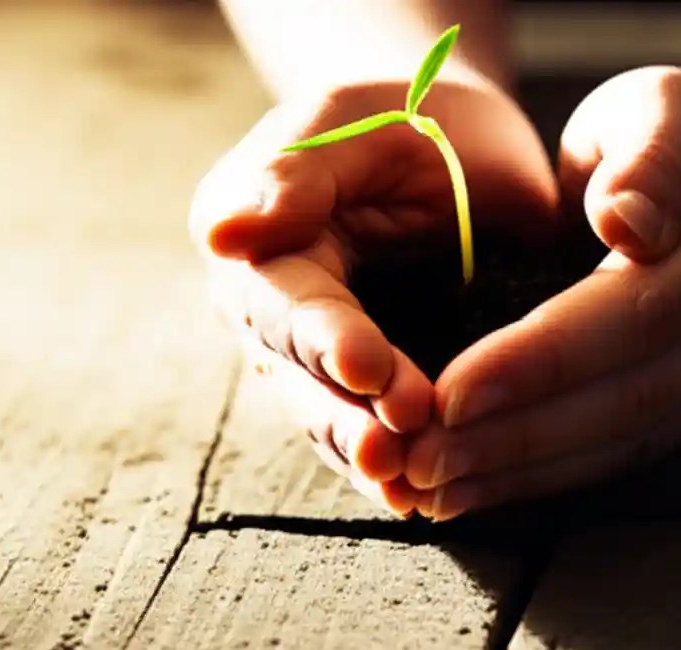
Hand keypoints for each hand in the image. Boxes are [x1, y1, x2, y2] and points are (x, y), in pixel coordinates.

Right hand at [188, 80, 556, 515]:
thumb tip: (225, 233)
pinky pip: (373, 435)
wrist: (455, 146)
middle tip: (393, 451)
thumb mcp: (349, 121)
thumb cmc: (402, 119)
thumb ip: (295, 172)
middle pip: (303, 380)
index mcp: (258, 248)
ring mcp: (320, 361)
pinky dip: (397, 471)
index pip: (288, 304)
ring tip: (410, 489)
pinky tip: (426, 499)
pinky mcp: (373, 388)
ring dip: (367, 460)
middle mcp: (275, 316)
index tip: (369, 368)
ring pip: (333, 421)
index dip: (328, 339)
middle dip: (348, 418)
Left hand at [404, 68, 680, 520]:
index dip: (543, 358)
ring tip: (432, 488)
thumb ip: (653, 156)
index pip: (640, 312)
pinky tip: (474, 488)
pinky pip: (619, 455)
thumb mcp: (666, 105)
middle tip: (423, 460)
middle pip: (630, 397)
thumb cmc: (676, 137)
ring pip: (623, 442)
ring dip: (521, 472)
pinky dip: (541, 477)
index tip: (451, 391)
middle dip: (517, 436)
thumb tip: (629, 224)